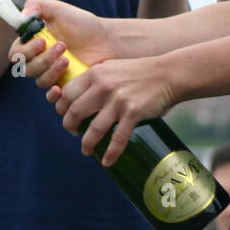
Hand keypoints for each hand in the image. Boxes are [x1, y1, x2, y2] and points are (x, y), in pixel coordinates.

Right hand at [8, 0, 116, 89]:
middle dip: (43, 58)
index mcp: (33, 43)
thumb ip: (37, 6)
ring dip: (51, 70)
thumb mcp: (59, 9)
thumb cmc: (81, 24)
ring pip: (39, 81)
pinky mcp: (64, 87)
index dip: (25, 50)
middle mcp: (39, 60)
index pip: (16, 53)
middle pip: (26, 69)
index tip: (42, 41)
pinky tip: (59, 88)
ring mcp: (51, 74)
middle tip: (62, 46)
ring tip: (67, 59)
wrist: (105, 40)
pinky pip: (51, 97)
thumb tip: (21, 15)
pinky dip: (52, 95)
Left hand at [51, 56, 174, 165]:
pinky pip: (118, 138)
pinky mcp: (133, 113)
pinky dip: (111, 153)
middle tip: (72, 132)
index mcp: (95, 73)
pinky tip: (107, 161)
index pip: (67, 92)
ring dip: (86, 143)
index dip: (61, 107)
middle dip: (69, 126)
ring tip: (85, 150)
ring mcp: (118, 100)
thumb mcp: (111, 68)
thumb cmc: (138, 72)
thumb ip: (95, 79)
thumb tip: (77, 97)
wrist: (168, 74)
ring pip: (94, 128)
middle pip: (75, 111)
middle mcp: (103, 86)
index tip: (64, 116)